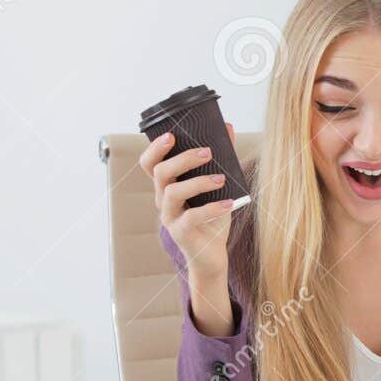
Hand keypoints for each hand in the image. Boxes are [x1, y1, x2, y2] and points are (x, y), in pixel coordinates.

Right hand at [139, 122, 238, 280]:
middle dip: (183, 159)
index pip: (150, 163)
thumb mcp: (218, 186)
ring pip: (172, 193)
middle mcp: (163, 199)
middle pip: (161, 173)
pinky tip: (230, 203)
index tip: (172, 135)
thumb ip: (221, 158)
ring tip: (221, 179)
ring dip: (198, 182)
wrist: (213, 253)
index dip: (155, 148)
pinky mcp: (181, 233)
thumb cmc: (213, 216)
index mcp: (168, 185)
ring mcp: (170, 217)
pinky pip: (191, 217)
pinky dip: (212, 208)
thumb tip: (228, 127)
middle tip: (208, 152)